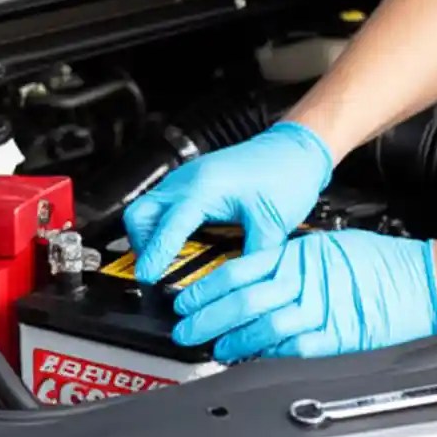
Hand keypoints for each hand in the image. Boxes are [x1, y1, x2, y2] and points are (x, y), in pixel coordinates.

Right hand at [124, 122, 333, 282]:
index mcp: (204, 187)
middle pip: (141, 214)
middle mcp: (187, 179)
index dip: (155, 255)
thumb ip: (253, 259)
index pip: (167, 226)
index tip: (146, 278)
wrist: (296, 148)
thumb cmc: (287, 175)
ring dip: (149, 236)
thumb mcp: (273, 224)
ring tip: (165, 263)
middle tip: (154, 272)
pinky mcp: (191, 181)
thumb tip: (239, 289)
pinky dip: (162, 226)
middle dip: (142, 245)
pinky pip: (163, 204)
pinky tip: (179, 244)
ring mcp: (186, 178)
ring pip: (147, 209)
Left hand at [171, 230, 436, 360]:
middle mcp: (307, 279)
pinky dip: (268, 354)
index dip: (208, 287)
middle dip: (209, 317)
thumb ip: (294, 259)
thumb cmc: (385, 264)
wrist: (425, 281)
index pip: (241, 269)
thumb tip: (259, 273)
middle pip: (244, 299)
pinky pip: (293, 347)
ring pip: (263, 325)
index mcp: (302, 253)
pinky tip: (251, 358)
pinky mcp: (337, 335)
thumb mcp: (332, 245)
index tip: (187, 300)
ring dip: (234, 339)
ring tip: (214, 348)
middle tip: (186, 330)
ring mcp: (321, 308)